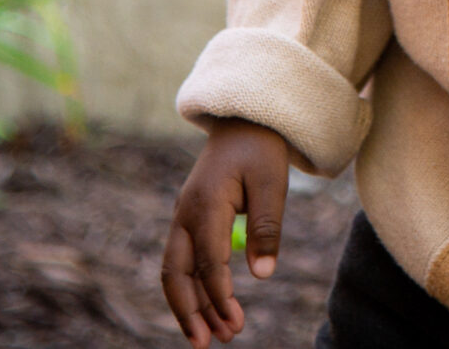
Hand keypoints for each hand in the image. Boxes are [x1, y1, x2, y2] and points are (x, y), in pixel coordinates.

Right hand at [160, 120, 291, 347]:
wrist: (244, 121)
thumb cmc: (261, 150)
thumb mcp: (273, 182)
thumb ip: (267, 227)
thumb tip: (263, 275)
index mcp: (206, 204)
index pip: (209, 260)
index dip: (220, 294)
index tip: (235, 321)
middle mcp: (185, 214)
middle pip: (177, 272)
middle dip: (190, 312)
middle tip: (210, 344)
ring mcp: (182, 217)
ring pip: (175, 271)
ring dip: (190, 306)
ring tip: (212, 337)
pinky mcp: (188, 221)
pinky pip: (183, 261)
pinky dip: (191, 288)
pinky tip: (207, 309)